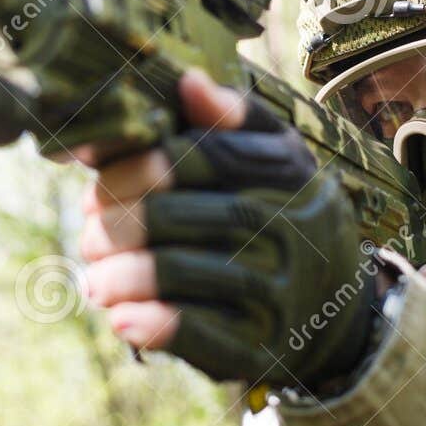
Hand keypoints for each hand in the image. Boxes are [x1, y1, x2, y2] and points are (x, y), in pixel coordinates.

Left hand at [78, 70, 425, 387]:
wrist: (335, 304)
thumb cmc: (284, 211)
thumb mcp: (276, 156)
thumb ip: (232, 119)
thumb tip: (187, 82)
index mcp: (284, 172)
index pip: (200, 157)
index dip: (137, 167)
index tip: (100, 181)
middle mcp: (287, 227)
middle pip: (182, 215)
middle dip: (119, 225)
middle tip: (90, 235)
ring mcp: (277, 289)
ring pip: (180, 273)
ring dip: (121, 276)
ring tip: (95, 279)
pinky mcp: (263, 343)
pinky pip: (199, 333)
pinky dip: (151, 324)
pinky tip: (121, 317)